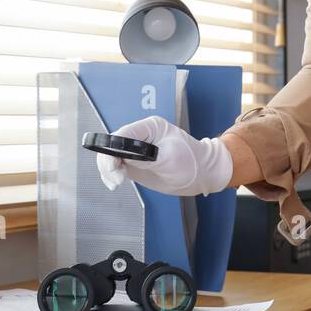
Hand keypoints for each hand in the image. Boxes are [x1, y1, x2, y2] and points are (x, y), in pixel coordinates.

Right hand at [94, 116, 232, 196]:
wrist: (201, 174)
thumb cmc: (191, 162)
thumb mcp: (169, 159)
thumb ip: (144, 157)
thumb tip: (120, 158)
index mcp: (149, 127)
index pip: (122, 134)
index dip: (112, 150)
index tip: (114, 167)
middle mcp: (140, 136)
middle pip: (112, 145)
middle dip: (109, 162)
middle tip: (116, 179)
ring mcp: (135, 150)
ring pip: (110, 156)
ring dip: (108, 170)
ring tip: (116, 183)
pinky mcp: (134, 163)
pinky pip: (116, 166)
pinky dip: (112, 174)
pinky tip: (115, 183)